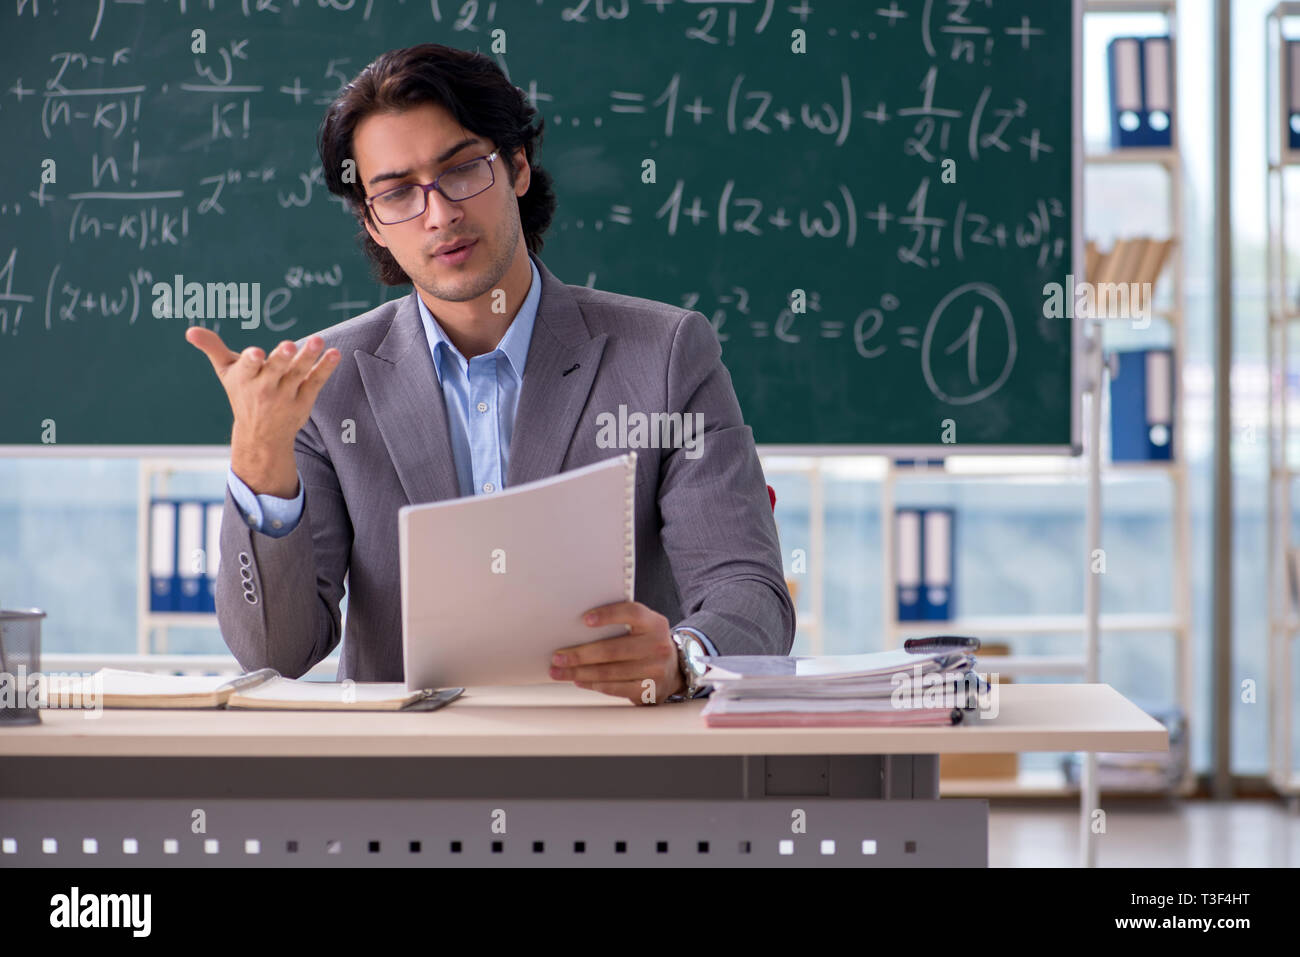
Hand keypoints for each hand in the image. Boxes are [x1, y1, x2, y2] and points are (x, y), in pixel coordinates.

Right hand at [186, 327, 338, 494]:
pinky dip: (326, 368)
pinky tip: (335, 353)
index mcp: (245, 379)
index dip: (252, 360)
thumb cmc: (242, 394)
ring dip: (308, 357)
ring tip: (318, 341)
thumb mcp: (226, 372)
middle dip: (281, 359)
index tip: (255, 353)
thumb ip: (212, 348)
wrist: (261, 436)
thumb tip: (189, 330)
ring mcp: (286, 395)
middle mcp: (265, 388)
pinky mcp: (304, 399)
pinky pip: (316, 382)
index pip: (248, 368)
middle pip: (275, 370)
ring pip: (298, 374)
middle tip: (289, 345)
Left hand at [549, 601, 683, 704]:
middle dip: (580, 654)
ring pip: (610, 672)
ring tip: (560, 671)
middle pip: (613, 649)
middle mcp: (658, 645)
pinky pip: (615, 688)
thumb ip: (620, 624)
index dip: (609, 615)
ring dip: (580, 672)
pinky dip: (593, 684)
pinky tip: (579, 681)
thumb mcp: (642, 628)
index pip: (632, 613)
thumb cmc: (646, 644)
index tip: (585, 620)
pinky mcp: (650, 690)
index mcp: (654, 623)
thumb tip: (577, 629)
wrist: (674, 670)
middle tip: (558, 657)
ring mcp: (655, 670)